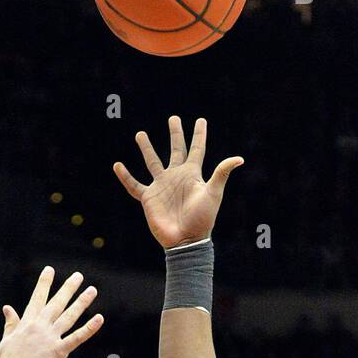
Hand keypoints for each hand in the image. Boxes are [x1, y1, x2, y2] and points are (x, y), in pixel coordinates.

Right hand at [0, 267, 101, 357]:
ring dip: (81, 302)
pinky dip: (89, 328)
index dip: (44, 283)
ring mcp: (49, 339)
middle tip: (78, 276)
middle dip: (68, 288)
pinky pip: (76, 338)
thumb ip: (11, 323)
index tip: (50, 270)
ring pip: (69, 316)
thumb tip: (7, 308)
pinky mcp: (58, 352)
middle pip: (56, 303)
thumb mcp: (7, 340)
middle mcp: (39, 327)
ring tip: (92, 290)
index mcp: (26, 324)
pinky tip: (99, 318)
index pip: (37, 299)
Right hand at [114, 116, 242, 249]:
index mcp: (192, 174)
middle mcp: (176, 176)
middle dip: (175, 134)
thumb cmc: (202, 218)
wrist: (185, 239)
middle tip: (173, 118)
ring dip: (147, 148)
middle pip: (175, 150)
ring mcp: (161, 186)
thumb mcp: (213, 193)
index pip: (196, 149)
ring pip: (152, 162)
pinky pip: (134, 186)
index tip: (200, 120)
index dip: (199, 134)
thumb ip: (221, 173)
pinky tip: (117, 165)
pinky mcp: (149, 198)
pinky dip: (125, 176)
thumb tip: (239, 158)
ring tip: (140, 134)